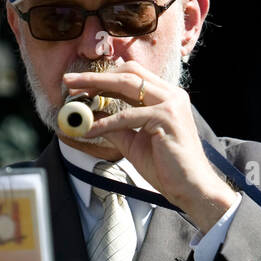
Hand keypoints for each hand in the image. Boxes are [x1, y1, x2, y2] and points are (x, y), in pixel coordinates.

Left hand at [62, 60, 235, 231]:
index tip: (79, 82)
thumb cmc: (167, 167)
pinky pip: (127, 116)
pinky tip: (89, 130)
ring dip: (95, 89)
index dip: (104, 76)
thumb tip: (89, 117)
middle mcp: (171, 94)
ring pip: (126, 86)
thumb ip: (115, 127)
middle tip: (69, 80)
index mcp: (166, 96)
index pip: (132, 75)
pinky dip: (105, 123)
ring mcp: (171, 103)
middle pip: (128, 73)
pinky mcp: (166, 118)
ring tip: (73, 98)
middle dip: (95, 75)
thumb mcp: (134, 143)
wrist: (191, 188)